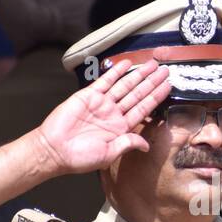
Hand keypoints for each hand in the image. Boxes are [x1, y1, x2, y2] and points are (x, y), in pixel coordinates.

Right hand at [35, 60, 171, 174]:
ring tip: (152, 64)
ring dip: (138, 74)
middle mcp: (113, 114)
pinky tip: (127, 63)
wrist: (54, 150)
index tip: (167, 87)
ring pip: (124, 85)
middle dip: (151, 82)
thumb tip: (146, 145)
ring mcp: (102, 104)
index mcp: (121, 128)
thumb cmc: (79, 157)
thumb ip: (127, 144)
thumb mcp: (108, 154)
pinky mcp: (88, 96)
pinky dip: (115, 72)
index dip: (156, 97)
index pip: (143, 109)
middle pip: (137, 94)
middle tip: (165, 70)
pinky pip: (105, 81)